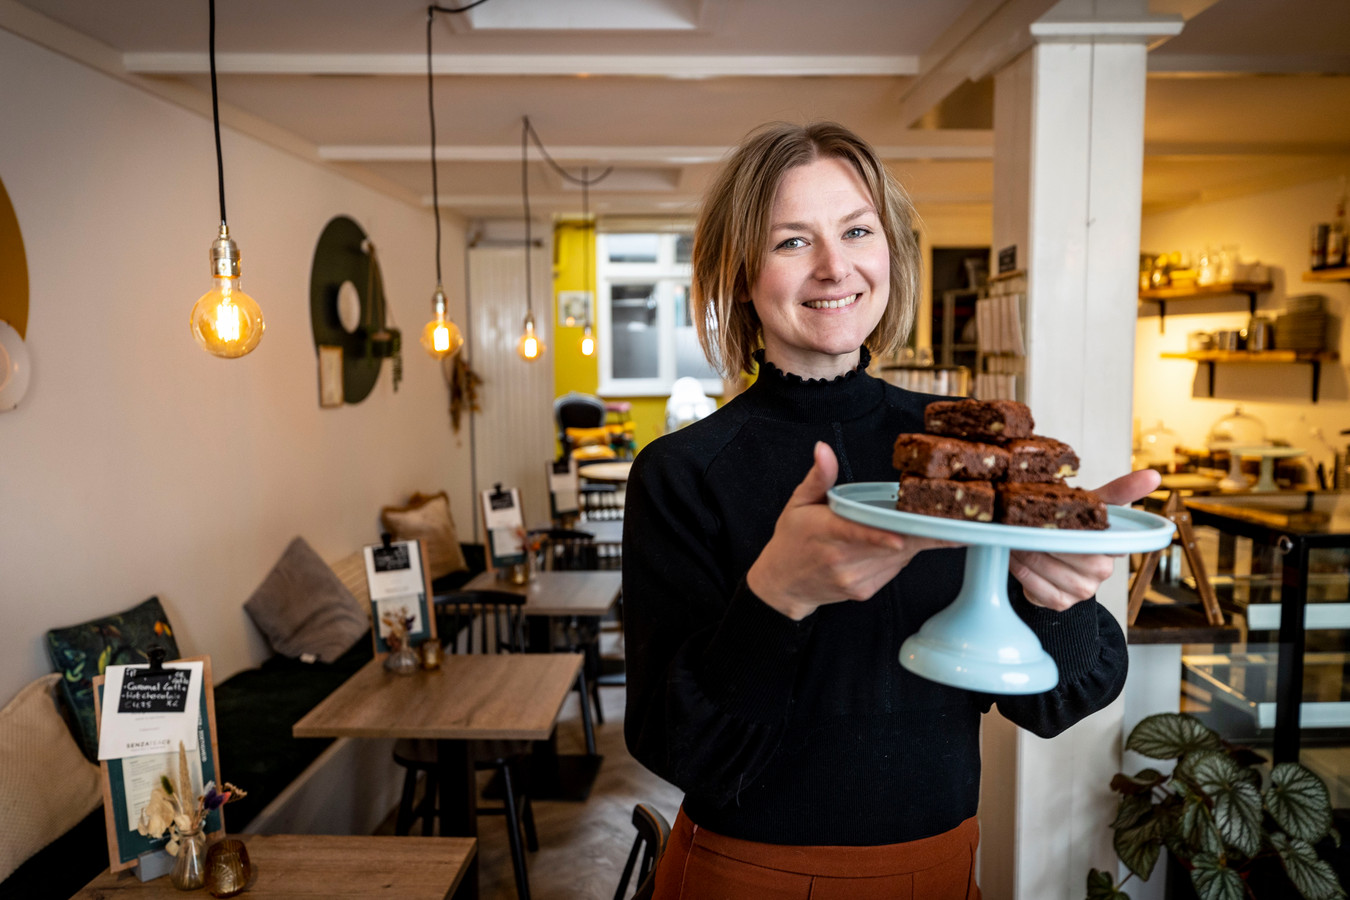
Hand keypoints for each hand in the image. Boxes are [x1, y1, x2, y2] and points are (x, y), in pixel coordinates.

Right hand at [747, 442, 954, 619]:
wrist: (782, 583)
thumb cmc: (792, 539)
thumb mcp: (798, 502)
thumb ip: (818, 476)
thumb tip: (823, 449)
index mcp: (825, 533)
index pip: (856, 534)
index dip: (881, 538)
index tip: (903, 538)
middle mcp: (841, 559)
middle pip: (891, 545)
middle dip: (922, 531)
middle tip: (953, 518)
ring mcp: (854, 579)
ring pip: (899, 557)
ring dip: (912, 540)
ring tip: (917, 523)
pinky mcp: (864, 591)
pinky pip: (894, 569)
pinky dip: (900, 554)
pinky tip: (892, 544)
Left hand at [1010, 468, 1162, 609]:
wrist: (1050, 557)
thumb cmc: (1073, 529)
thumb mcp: (1093, 506)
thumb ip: (1119, 491)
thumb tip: (1154, 476)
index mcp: (1113, 545)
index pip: (1104, 537)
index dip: (1081, 529)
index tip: (1064, 522)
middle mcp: (1103, 569)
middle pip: (1072, 553)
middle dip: (1045, 539)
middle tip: (1023, 525)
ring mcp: (1083, 589)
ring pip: (1052, 571)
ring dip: (1028, 554)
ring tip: (1015, 539)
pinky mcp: (1062, 602)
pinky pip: (1039, 590)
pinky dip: (1023, 573)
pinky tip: (1015, 558)